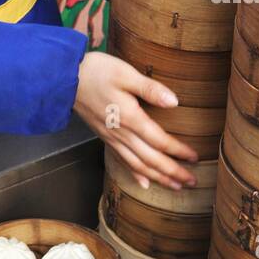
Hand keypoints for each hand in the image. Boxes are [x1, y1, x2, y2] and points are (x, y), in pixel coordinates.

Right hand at [73, 52, 197, 190]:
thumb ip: (150, 89)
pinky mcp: (104, 137)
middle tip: (191, 182)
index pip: (159, 141)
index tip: (194, 158)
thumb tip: (174, 102)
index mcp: (130, 118)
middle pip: (151, 160)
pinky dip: (135, 174)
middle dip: (172, 172)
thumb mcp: (125, 73)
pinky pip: (122, 161)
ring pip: (138, 165)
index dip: (178, 151)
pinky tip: (144, 183)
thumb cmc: (96, 72)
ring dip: (158, 178)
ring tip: (175, 186)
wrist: (64, 78)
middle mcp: (121, 133)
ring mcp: (112, 138)